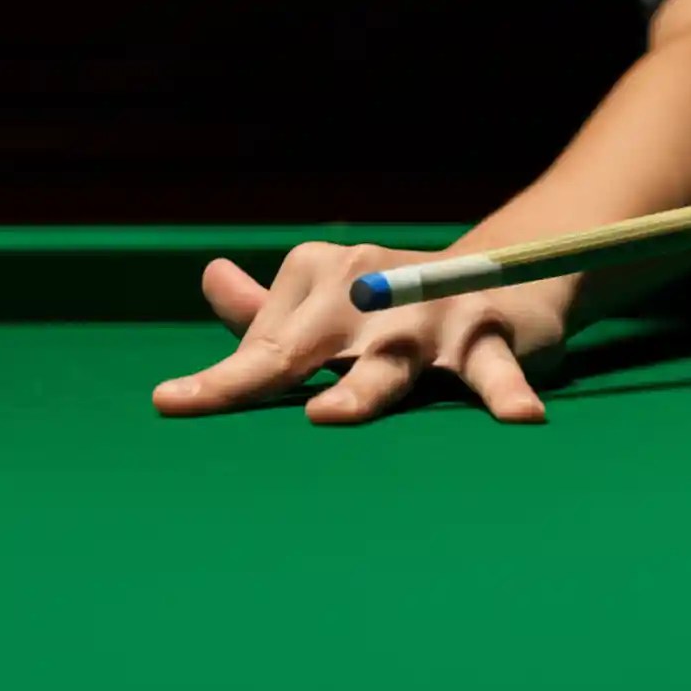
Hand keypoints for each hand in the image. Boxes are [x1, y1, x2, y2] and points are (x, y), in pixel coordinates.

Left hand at [152, 242, 570, 423]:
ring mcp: (428, 311)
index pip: (266, 344)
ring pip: (389, 358)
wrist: (513, 270)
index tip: (170, 404)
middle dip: (258, 373)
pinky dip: (506, 393)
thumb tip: (210, 278)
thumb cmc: (402, 306)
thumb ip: (273, 312)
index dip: (221, 381)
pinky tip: (520, 419)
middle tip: (208, 401)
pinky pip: (495, 370)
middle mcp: (367, 288)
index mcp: (321, 279)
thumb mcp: (335, 305)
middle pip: (304, 344)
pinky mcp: (489, 332)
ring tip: (329, 415)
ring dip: (361, 387)